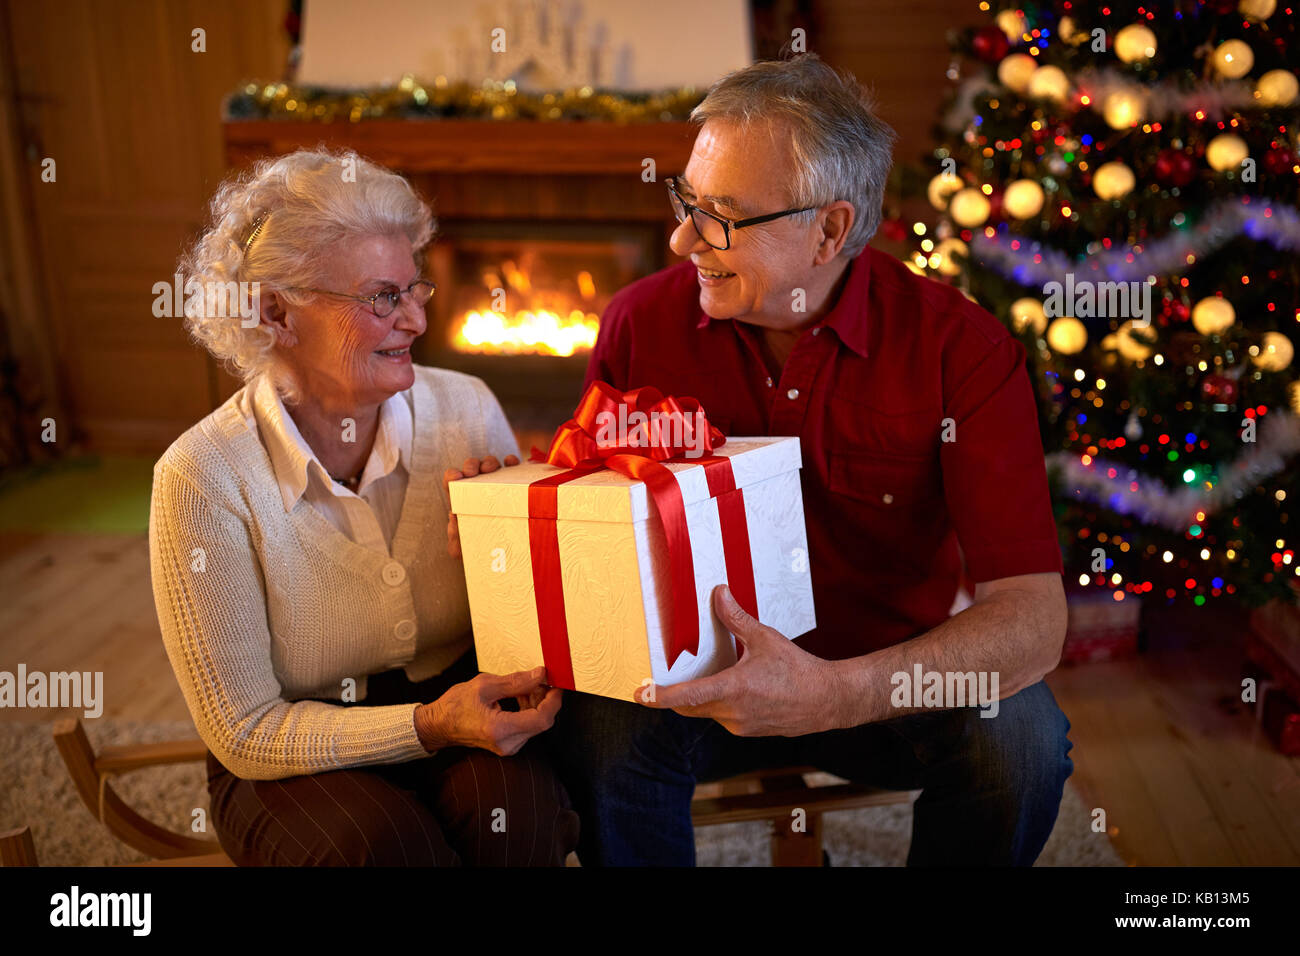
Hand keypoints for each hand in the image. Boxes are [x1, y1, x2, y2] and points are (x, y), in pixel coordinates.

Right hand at [417, 667, 561, 755]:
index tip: (555, 684)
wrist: (438, 725)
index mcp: (500, 729)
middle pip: (541, 722)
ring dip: (537, 703)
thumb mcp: (485, 685)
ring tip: (526, 687)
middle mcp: (507, 743)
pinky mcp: (507, 745)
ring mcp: (508, 747)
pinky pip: (527, 728)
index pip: (541, 719)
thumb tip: (540, 675)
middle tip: (539, 680)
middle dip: (545, 699)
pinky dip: (529, 711)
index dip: (553, 700)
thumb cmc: (455, 705)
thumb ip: (516, 682)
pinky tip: (520, 698)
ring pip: (536, 725)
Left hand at [444, 454, 519, 557]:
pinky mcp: (512, 483)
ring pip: (490, 463)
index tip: (458, 477)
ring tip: (492, 469)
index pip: (451, 480)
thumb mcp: (460, 548)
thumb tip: (453, 515)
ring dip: (490, 462)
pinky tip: (512, 464)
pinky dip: (512, 462)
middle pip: (471, 467)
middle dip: (472, 464)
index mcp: (460, 498)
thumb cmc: (475, 548)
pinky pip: (512, 467)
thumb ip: (453, 536)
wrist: (496, 557)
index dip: (452, 474)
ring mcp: (494, 483)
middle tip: (474, 472)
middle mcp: (476, 487)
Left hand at [637, 584, 842, 736]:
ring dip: (703, 696)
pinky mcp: (747, 731)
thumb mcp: (765, 638)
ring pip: (706, 711)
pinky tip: (736, 687)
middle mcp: (732, 712)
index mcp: (733, 689)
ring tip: (716, 674)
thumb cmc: (797, 670)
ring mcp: (739, 726)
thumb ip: (736, 618)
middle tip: (663, 680)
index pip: (686, 697)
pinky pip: (722, 716)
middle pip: (688, 707)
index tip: (640, 694)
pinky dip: (719, 703)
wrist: (826, 700)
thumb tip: (719, 593)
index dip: (659, 697)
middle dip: (675, 695)